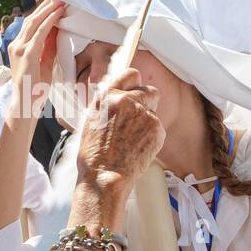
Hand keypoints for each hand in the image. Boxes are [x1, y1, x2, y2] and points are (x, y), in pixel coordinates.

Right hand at [5, 0, 64, 123]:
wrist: (25, 105)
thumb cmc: (35, 86)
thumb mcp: (45, 61)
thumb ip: (50, 46)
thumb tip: (59, 28)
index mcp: (19, 45)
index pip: (31, 22)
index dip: (43, 9)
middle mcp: (16, 44)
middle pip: (32, 18)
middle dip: (46, 5)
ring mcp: (19, 49)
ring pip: (34, 23)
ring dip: (49, 10)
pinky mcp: (26, 55)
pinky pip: (39, 34)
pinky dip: (49, 23)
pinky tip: (57, 14)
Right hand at [76, 67, 163, 192]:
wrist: (105, 176)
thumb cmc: (94, 155)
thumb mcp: (91, 121)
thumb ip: (108, 104)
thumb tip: (118, 96)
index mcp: (107, 97)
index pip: (130, 74)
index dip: (134, 83)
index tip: (136, 88)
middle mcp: (126, 100)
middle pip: (149, 91)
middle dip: (147, 102)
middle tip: (138, 119)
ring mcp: (143, 114)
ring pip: (154, 111)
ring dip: (148, 121)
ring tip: (134, 139)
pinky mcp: (156, 128)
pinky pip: (159, 128)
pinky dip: (152, 137)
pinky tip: (139, 148)